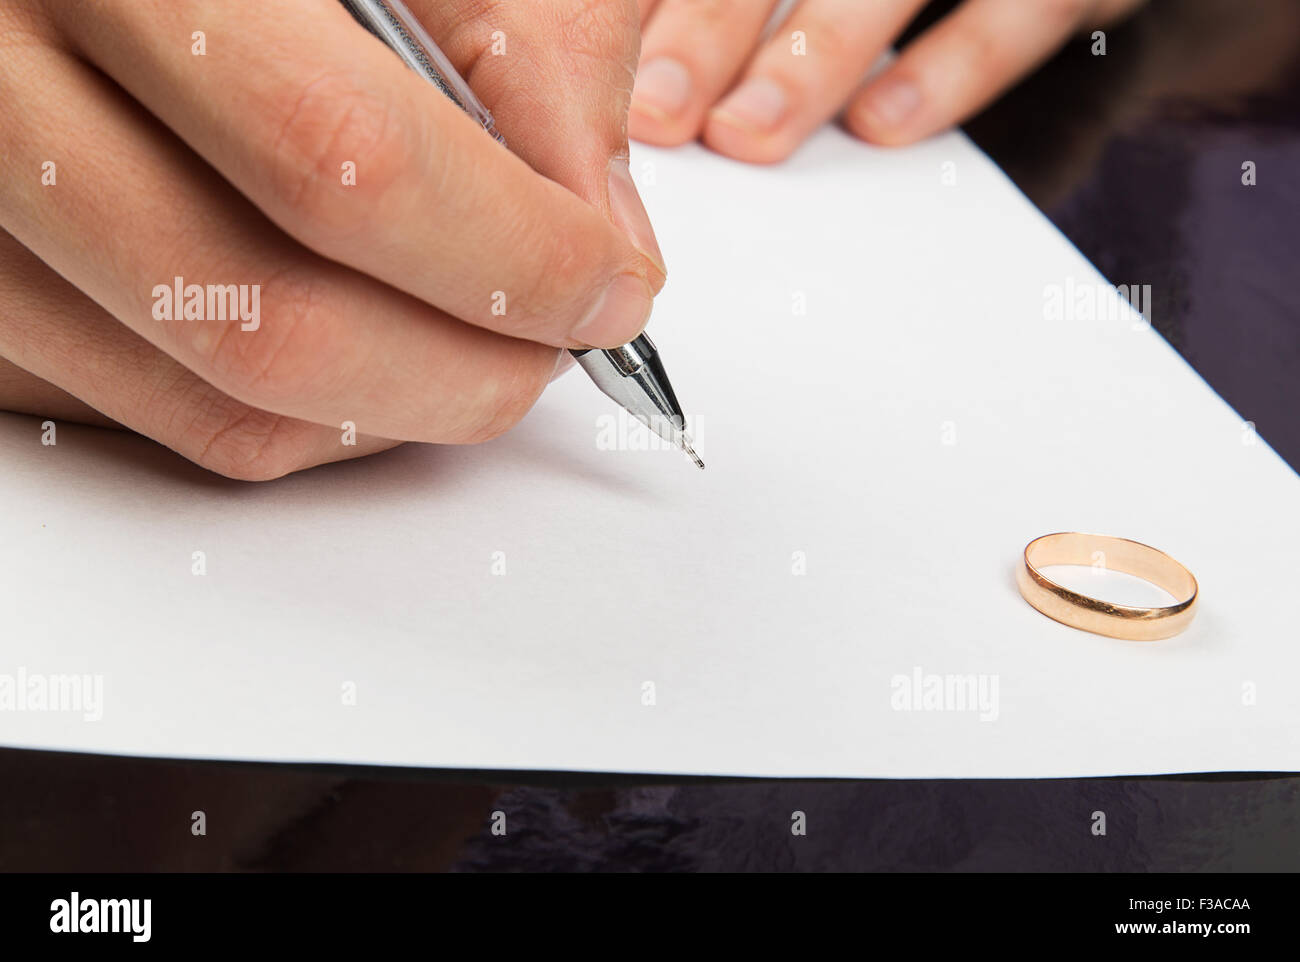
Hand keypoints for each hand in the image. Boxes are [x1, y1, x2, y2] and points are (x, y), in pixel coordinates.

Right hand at [0, 0, 660, 478]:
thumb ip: (513, 47)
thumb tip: (601, 232)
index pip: (345, 161)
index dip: (514, 254)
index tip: (611, 282)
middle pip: (274, 326)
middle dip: (471, 371)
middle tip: (559, 342)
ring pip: (222, 403)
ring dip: (399, 411)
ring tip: (479, 348)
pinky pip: (162, 417)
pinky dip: (303, 414)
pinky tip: (366, 347)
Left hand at [630, 0, 1144, 161]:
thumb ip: (763, 4)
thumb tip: (665, 67)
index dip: (665, 8)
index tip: (617, 71)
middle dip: (711, 28)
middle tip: (658, 110)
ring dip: (811, 57)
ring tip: (747, 133)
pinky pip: (1017, 12)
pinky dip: (950, 70)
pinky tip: (881, 123)